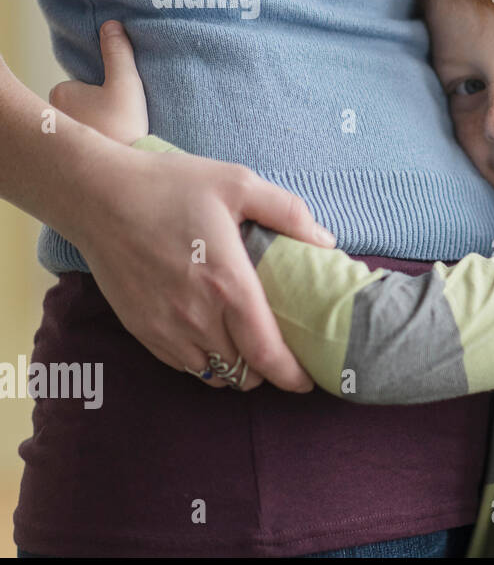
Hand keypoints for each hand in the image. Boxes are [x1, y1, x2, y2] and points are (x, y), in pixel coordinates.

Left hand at [48, 21, 148, 145]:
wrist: (125, 165)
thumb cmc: (124, 124)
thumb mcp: (127, 83)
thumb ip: (119, 53)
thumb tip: (111, 24)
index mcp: (61, 91)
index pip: (84, 84)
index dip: (105, 91)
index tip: (119, 105)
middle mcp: (51, 112)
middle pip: (82, 102)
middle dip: (99, 107)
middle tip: (120, 118)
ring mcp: (58, 133)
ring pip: (82, 120)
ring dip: (97, 123)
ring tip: (117, 133)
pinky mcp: (67, 152)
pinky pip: (82, 137)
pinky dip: (94, 138)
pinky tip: (109, 145)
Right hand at [67, 139, 337, 391]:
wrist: (98, 195)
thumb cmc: (171, 186)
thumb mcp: (239, 184)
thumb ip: (289, 212)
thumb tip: (326, 241)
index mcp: (228, 284)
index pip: (267, 353)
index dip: (292, 376)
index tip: (308, 380)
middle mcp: (197, 316)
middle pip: (243, 371)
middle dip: (268, 372)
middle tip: (283, 355)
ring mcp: (165, 327)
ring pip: (212, 374)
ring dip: (235, 369)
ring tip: (249, 349)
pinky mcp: (141, 329)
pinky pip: (182, 365)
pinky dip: (204, 363)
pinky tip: (213, 340)